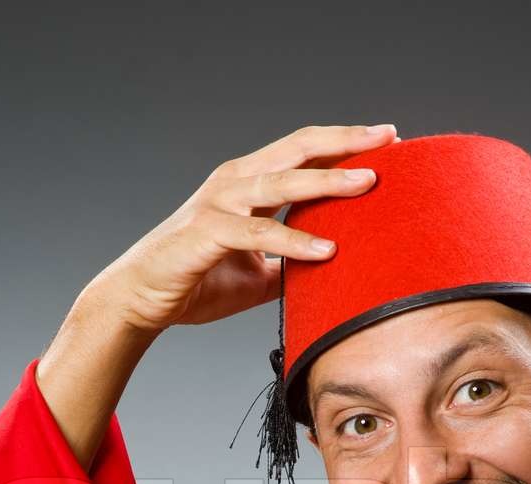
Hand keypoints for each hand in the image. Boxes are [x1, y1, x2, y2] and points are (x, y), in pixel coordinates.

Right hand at [85, 123, 393, 333]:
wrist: (141, 299)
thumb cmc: (196, 280)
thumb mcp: (258, 271)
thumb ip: (292, 262)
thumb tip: (335, 272)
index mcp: (247, 182)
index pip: (303, 151)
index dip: (344, 143)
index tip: (387, 141)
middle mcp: (234, 181)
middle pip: (298, 148)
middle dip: (346, 142)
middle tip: (389, 139)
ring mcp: (219, 203)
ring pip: (282, 183)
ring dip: (328, 181)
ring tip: (368, 183)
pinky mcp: (207, 232)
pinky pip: (259, 233)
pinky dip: (295, 241)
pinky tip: (327, 250)